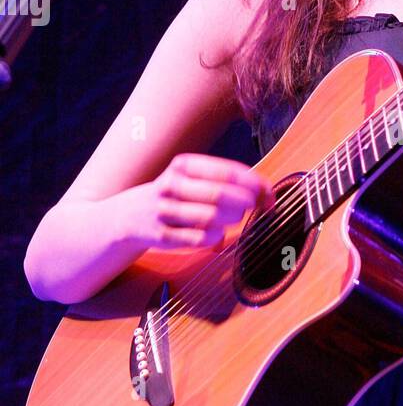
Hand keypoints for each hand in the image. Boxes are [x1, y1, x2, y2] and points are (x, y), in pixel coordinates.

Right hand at [125, 154, 275, 250]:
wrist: (130, 215)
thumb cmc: (176, 194)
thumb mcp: (194, 178)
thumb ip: (228, 181)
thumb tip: (268, 192)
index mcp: (183, 166)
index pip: (226, 171)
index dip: (253, 184)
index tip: (268, 193)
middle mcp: (171, 185)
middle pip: (219, 195)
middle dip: (243, 203)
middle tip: (250, 206)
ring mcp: (165, 211)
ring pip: (210, 218)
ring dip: (231, 220)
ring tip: (234, 218)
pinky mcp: (162, 236)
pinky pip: (199, 239)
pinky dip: (216, 237)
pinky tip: (218, 233)